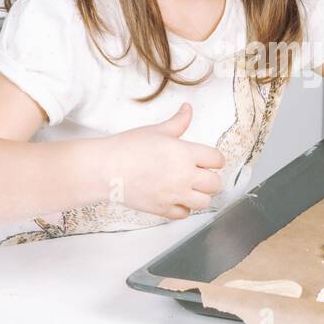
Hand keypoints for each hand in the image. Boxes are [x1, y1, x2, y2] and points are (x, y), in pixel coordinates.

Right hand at [107, 102, 225, 218]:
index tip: (209, 160)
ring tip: (189, 188)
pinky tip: (175, 198)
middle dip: (210, 179)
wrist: (105, 168)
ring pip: (204, 202)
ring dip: (199, 195)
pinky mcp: (162, 209)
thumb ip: (178, 122)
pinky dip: (182, 208)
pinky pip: (184, 214)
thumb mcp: (156, 130)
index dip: (214, 160)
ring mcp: (174, 195)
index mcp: (185, 153)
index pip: (217, 160)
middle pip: (215, 184)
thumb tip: (188, 108)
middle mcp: (184, 176)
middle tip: (199, 175)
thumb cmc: (128, 147)